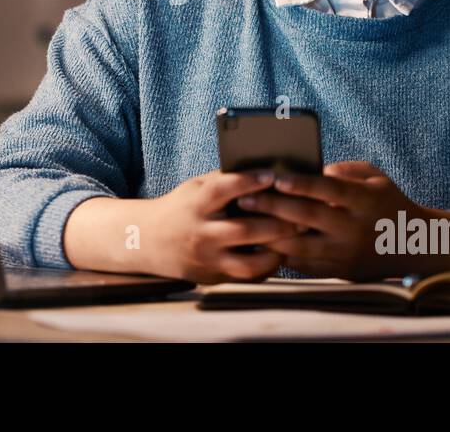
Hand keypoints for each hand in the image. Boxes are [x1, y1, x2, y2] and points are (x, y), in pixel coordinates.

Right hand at [140, 169, 304, 283]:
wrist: (147, 240)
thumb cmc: (182, 208)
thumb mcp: (195, 188)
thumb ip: (224, 181)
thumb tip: (264, 171)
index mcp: (196, 204)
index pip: (223, 189)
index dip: (248, 181)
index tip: (272, 176)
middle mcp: (202, 233)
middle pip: (245, 230)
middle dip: (278, 223)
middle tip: (303, 216)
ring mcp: (207, 259)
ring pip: (250, 262)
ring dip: (277, 251)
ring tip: (295, 239)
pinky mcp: (213, 277)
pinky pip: (247, 277)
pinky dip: (267, 267)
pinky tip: (280, 254)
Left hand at [242, 161, 449, 279]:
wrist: (414, 246)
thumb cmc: (389, 203)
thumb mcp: (376, 178)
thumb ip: (345, 170)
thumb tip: (313, 168)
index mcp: (364, 201)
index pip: (328, 190)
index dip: (301, 184)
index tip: (275, 178)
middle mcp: (354, 229)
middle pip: (308, 217)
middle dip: (273, 207)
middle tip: (246, 199)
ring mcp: (346, 253)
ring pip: (301, 246)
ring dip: (271, 234)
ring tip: (246, 223)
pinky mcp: (339, 271)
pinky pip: (305, 265)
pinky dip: (283, 255)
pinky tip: (262, 244)